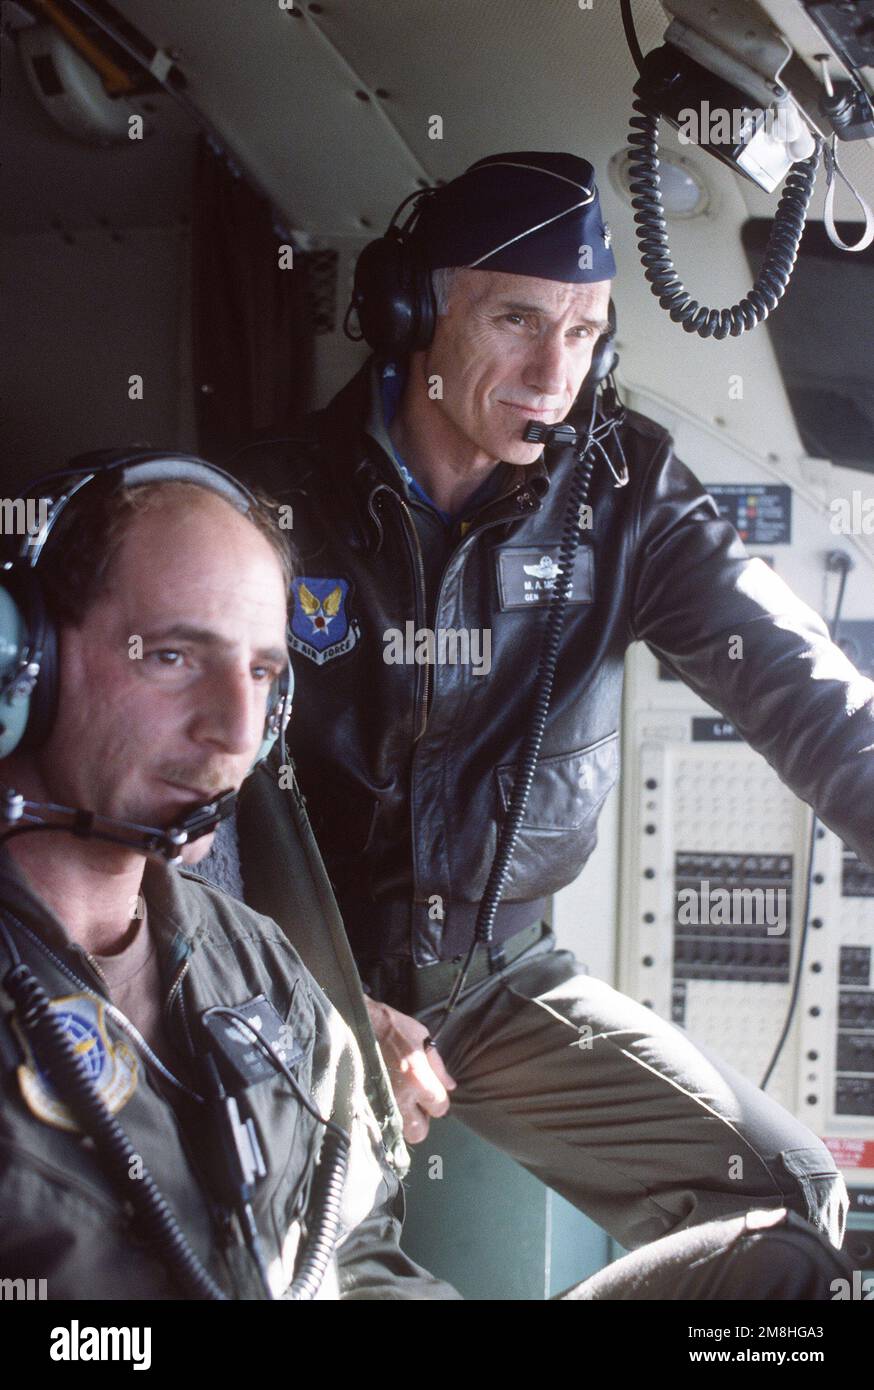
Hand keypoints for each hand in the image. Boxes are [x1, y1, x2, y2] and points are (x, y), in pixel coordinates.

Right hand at [364, 996, 456, 1142]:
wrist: (359, 1023)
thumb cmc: (395, 1027)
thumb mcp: (423, 1039)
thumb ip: (438, 1066)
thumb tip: (450, 1086)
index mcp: (418, 1079)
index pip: (440, 1108)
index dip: (439, 1102)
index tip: (434, 1093)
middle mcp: (401, 1097)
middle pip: (419, 1132)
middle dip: (422, 1121)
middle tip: (418, 1104)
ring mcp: (381, 1103)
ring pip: (398, 1131)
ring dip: (403, 1121)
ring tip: (402, 1103)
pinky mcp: (366, 1103)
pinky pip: (381, 1121)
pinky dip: (387, 1116)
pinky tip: (387, 1100)